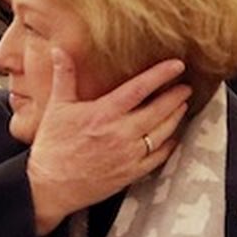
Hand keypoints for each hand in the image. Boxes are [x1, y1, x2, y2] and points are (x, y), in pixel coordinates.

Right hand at [25, 50, 189, 236]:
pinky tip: (173, 137)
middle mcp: (120, 134)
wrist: (50, 186)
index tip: (177, 65)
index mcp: (103, 114)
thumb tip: (60, 50)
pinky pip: (158, 158)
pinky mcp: (130, 174)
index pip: (139, 89)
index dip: (161, 75)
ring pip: (162, 133)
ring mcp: (128, 156)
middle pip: (158, 111)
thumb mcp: (57, 107)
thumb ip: (64, 76)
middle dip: (175, 97)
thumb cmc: (53, 145)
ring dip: (175, 118)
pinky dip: (169, 145)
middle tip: (186, 86)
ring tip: (182, 106)